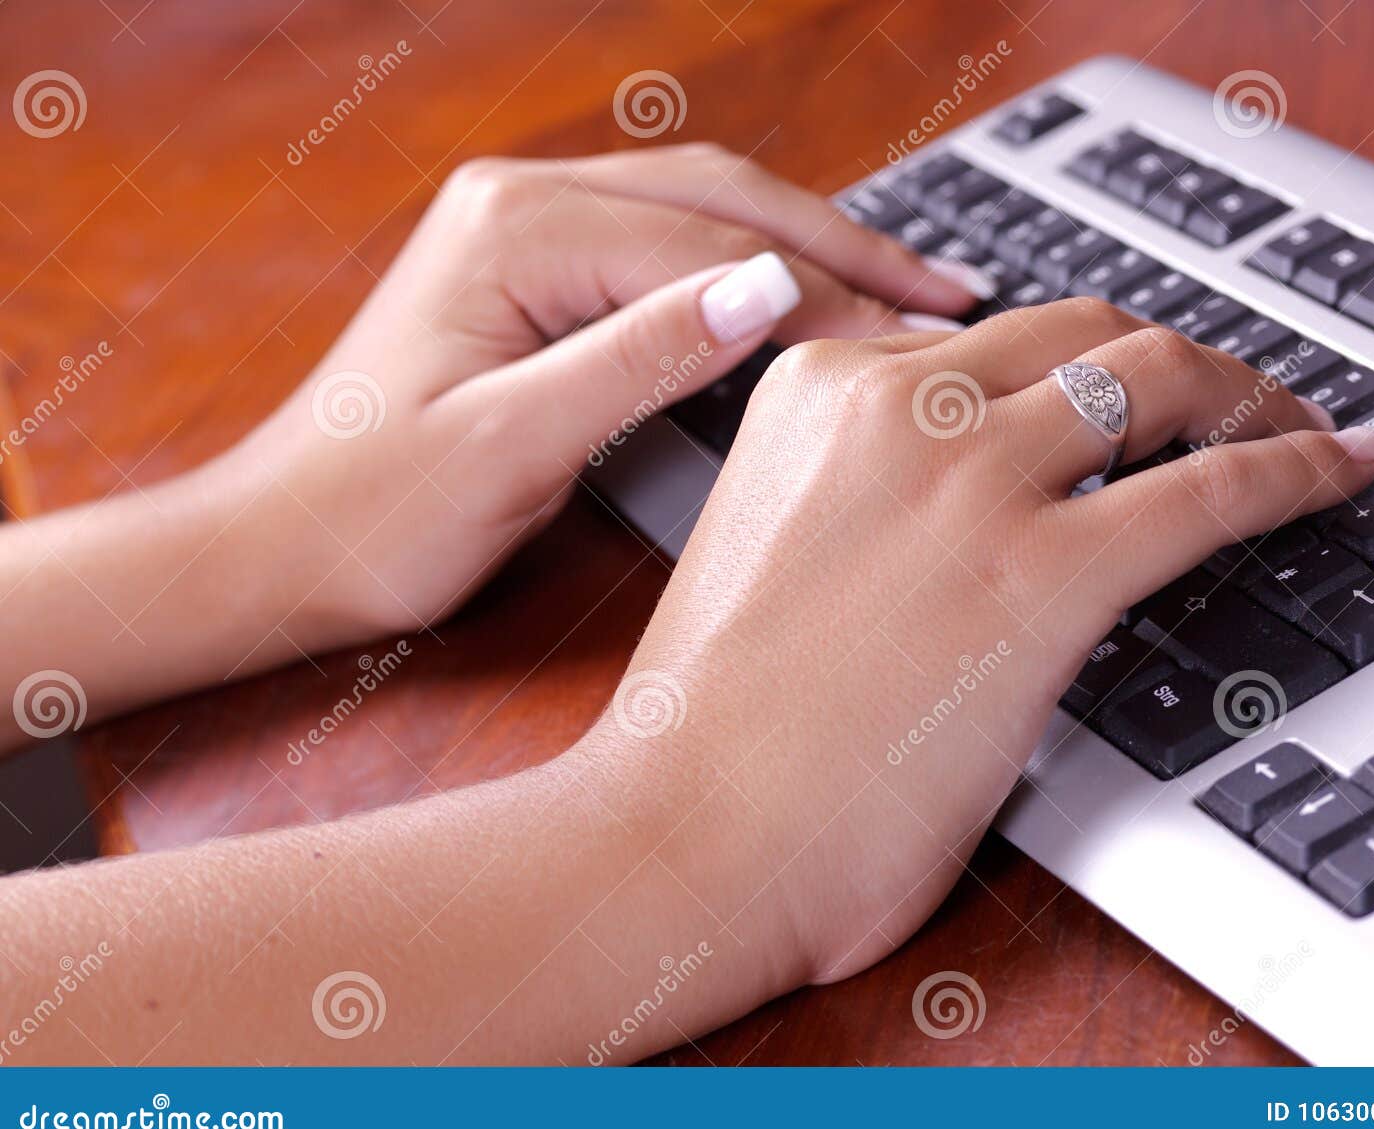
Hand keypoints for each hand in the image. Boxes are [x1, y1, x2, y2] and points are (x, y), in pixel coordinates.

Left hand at [211, 143, 983, 647]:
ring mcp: (530, 227)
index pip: (714, 250)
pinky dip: (755, 262)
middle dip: (845, 244)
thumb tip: (768, 292)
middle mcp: (522, 202)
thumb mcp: (508, 446)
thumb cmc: (373, 511)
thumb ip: (637, 359)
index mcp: (515, 229)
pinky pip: (674, 242)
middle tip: (949, 293)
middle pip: (725, 199)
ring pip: (708, 210)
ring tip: (910, 283)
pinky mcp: (539, 268)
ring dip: (812, 243)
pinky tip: (810, 288)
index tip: (919, 342)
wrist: (283, 542)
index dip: (829, 295)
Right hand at [583, 299, 1373, 983]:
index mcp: (817, 388)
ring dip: (1248, 396)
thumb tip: (972, 508)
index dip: (1084, 360)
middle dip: (1180, 359)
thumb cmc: (710, 733)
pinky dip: (1292, 472)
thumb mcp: (775, 546)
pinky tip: (1332, 474)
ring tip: (1295, 429)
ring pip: (1161, 379)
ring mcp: (974, 481)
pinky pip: (1212, 490)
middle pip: (1090, 332)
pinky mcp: (1047, 574)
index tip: (1130, 388)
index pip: (994, 340)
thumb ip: (863, 493)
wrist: (679, 833)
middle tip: (1236, 398)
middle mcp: (897, 407)